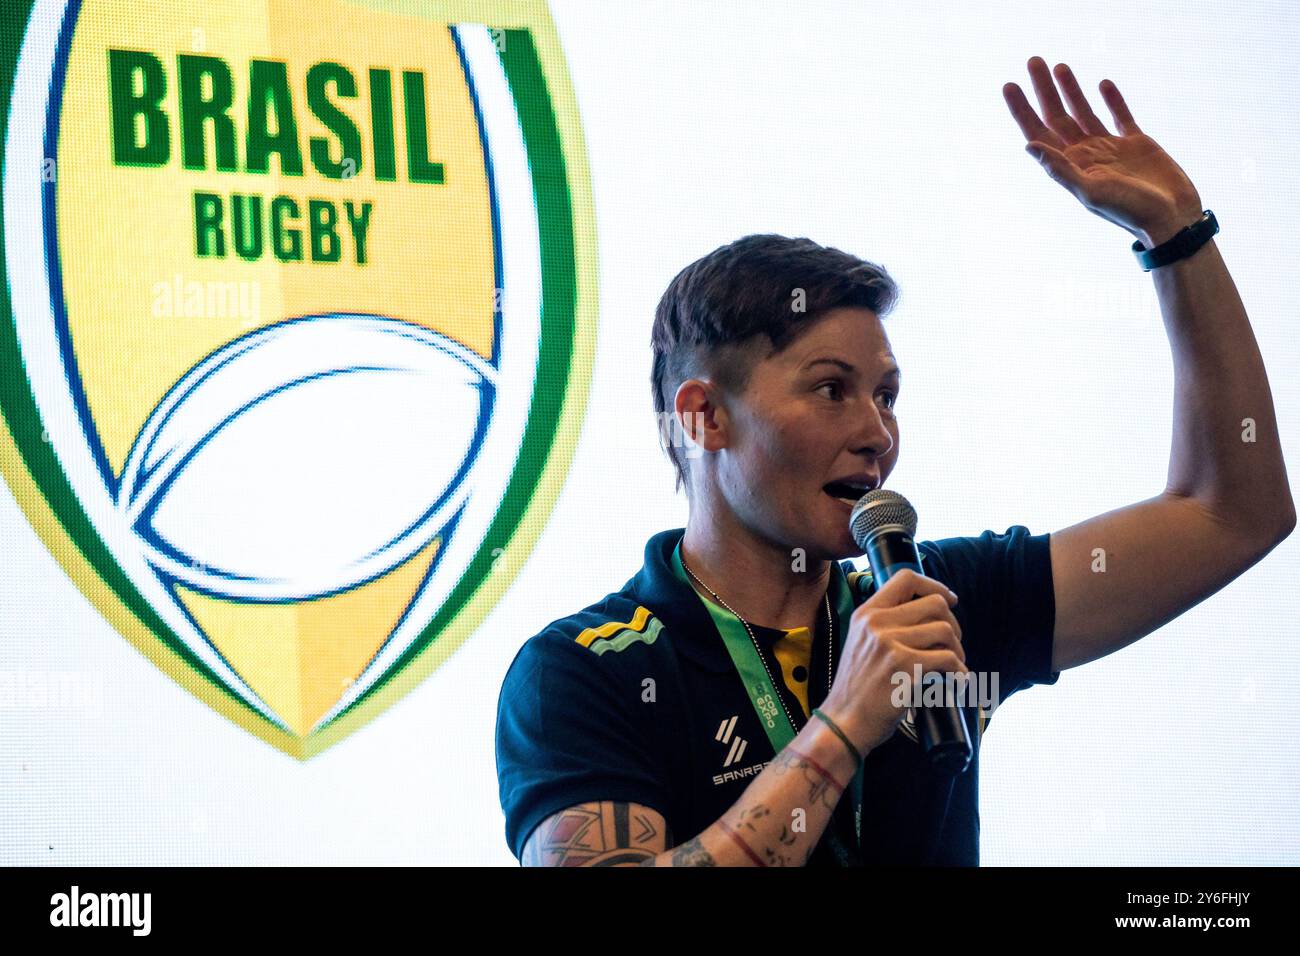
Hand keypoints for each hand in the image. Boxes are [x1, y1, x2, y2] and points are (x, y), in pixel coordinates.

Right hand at [821, 569, 966, 754]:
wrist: (843, 722)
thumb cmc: (857, 689)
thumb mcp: (862, 644)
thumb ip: (886, 626)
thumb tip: (929, 617)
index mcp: (866, 614)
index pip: (905, 578)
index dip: (935, 586)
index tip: (949, 601)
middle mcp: (877, 623)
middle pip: (935, 604)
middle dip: (954, 626)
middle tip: (952, 648)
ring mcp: (890, 643)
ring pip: (945, 631)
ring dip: (958, 652)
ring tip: (954, 669)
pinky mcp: (904, 667)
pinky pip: (948, 659)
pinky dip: (960, 673)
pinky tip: (956, 683)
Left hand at [1003, 56, 1202, 247]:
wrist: (1171, 218)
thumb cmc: (1130, 211)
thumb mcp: (1091, 191)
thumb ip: (1061, 169)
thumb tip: (1029, 146)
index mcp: (1071, 166)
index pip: (1039, 133)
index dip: (1022, 110)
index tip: (1009, 85)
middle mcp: (1086, 155)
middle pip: (1057, 116)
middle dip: (1043, 90)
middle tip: (1032, 61)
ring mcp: (1110, 148)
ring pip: (1084, 112)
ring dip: (1071, 90)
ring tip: (1059, 66)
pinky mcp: (1137, 144)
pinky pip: (1120, 115)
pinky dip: (1111, 99)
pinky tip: (1102, 84)